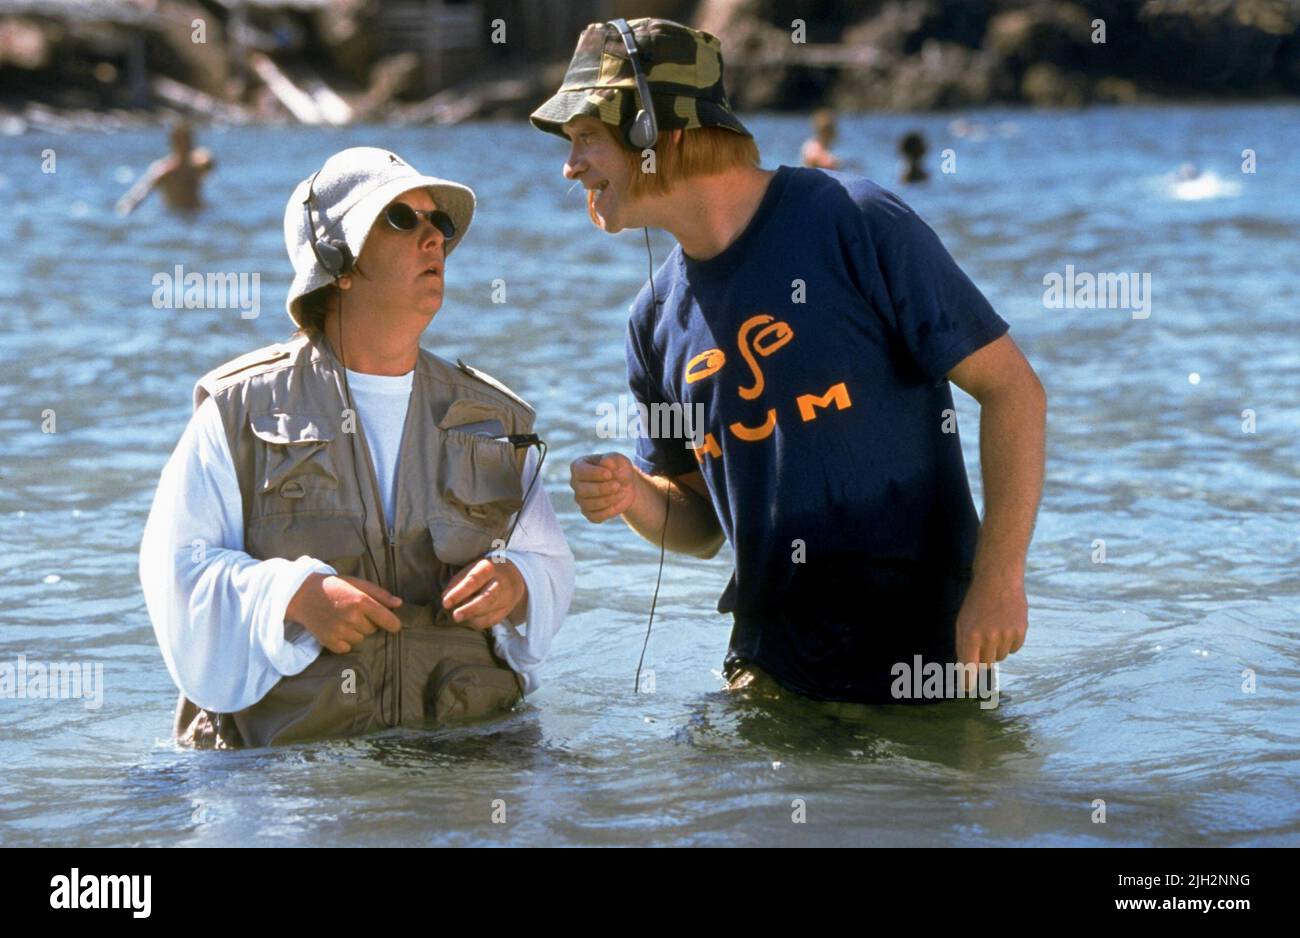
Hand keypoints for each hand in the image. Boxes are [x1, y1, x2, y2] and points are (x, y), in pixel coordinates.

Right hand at [287, 573, 402, 653]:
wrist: (303, 595)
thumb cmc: (334, 587)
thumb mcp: (358, 583)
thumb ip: (380, 594)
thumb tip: (399, 604)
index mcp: (361, 601)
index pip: (388, 620)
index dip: (393, 624)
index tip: (394, 626)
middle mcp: (351, 617)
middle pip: (373, 630)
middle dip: (368, 623)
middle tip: (355, 613)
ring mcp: (339, 631)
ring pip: (361, 639)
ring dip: (356, 632)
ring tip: (344, 620)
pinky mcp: (329, 641)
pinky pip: (347, 648)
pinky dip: (345, 641)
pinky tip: (337, 629)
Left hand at [442, 556, 526, 630]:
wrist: (513, 576)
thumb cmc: (484, 572)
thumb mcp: (471, 568)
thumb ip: (458, 582)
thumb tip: (445, 597)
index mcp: (488, 568)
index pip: (473, 581)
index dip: (459, 593)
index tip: (445, 602)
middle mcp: (499, 583)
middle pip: (486, 598)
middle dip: (469, 609)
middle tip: (455, 616)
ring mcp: (505, 598)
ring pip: (489, 611)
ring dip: (471, 617)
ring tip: (459, 617)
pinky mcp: (505, 610)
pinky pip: (490, 621)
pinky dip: (477, 623)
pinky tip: (469, 619)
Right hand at [570, 452, 637, 522]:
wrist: (626, 485)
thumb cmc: (619, 469)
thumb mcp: (619, 460)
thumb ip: (613, 459)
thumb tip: (605, 462)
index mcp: (578, 466)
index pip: (579, 471)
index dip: (594, 474)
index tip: (610, 474)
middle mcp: (575, 484)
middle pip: (581, 490)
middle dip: (601, 489)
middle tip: (617, 485)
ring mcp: (580, 500)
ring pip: (588, 504)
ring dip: (608, 500)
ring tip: (622, 492)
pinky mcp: (588, 513)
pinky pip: (595, 517)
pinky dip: (609, 511)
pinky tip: (619, 501)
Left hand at [954, 572, 1027, 692]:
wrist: (999, 580)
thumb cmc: (977, 603)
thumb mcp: (963, 622)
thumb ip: (964, 646)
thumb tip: (967, 670)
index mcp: (970, 634)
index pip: (969, 666)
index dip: (968, 680)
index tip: (967, 690)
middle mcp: (988, 637)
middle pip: (986, 664)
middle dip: (983, 656)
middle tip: (983, 638)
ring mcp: (1006, 634)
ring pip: (1001, 657)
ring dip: (997, 648)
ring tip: (994, 627)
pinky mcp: (1020, 631)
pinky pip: (1014, 649)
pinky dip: (1010, 642)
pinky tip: (1006, 625)